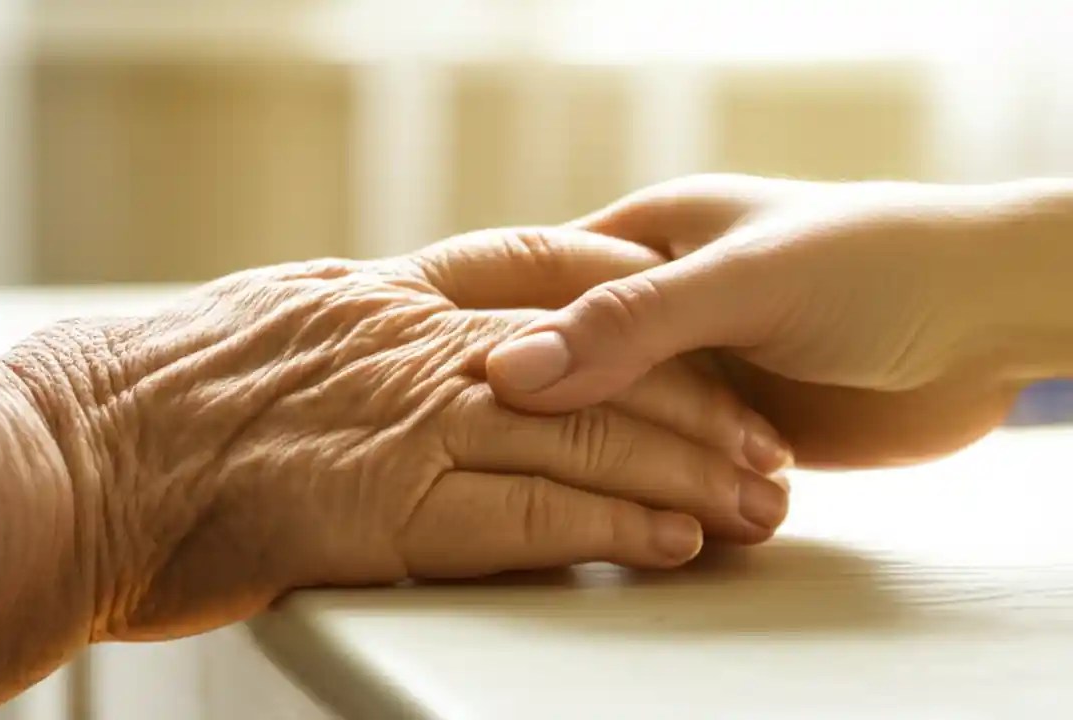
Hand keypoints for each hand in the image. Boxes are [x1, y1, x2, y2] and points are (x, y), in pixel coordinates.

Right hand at [6, 228, 789, 641]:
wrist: (68, 463)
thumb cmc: (136, 406)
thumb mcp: (246, 331)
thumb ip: (331, 331)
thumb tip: (368, 342)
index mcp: (373, 294)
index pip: (531, 261)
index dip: (621, 277)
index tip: (681, 298)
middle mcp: (407, 343)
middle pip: (592, 358)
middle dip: (690, 395)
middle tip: (761, 430)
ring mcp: (405, 421)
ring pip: (587, 431)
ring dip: (684, 466)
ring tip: (755, 495)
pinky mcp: (393, 510)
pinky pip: (535, 513)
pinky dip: (615, 526)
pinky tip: (675, 541)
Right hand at [487, 175, 1071, 465]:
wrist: (992, 322)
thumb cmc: (875, 265)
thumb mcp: (742, 282)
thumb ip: (629, 324)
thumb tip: (507, 374)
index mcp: (650, 236)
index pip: (545, 289)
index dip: (503, 343)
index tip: (459, 402)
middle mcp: (666, 302)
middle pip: (579, 367)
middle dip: (563, 420)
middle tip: (517, 470)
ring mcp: (701, 367)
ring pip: (626, 423)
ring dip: (624, 468)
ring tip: (599, 507)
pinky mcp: (737, 424)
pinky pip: (678, 464)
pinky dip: (669, 493)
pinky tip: (658, 521)